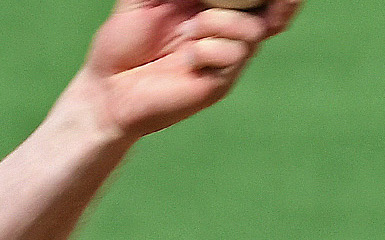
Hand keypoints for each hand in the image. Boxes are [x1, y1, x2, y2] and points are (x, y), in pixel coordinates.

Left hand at [77, 0, 301, 138]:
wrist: (107, 87)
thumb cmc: (122, 40)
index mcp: (212, 4)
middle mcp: (225, 28)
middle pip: (272, 10)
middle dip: (277, 2)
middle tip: (256, 2)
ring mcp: (225, 56)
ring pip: (254, 29)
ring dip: (221, 22)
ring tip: (190, 30)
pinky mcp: (221, 82)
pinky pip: (235, 55)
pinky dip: (210, 50)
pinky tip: (188, 58)